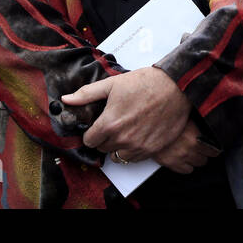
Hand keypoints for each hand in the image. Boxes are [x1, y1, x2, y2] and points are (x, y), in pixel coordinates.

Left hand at [61, 66, 190, 161]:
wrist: (176, 88)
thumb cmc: (145, 83)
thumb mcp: (112, 84)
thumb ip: (87, 94)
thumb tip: (66, 99)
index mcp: (109, 124)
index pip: (89, 141)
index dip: (91, 132)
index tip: (97, 125)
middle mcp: (122, 139)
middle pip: (102, 148)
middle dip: (104, 137)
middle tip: (113, 123)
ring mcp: (138, 147)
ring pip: (117, 156)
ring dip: (118, 146)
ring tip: (125, 130)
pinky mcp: (151, 150)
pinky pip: (134, 159)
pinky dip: (133, 150)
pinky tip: (137, 134)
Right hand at [154, 120, 221, 173]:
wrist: (146, 125)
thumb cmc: (164, 118)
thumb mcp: (183, 116)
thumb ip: (195, 122)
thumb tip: (205, 119)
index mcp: (195, 134)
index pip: (214, 149)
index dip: (213, 148)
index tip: (213, 147)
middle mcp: (189, 147)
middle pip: (205, 158)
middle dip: (203, 153)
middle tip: (199, 147)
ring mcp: (180, 157)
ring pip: (196, 165)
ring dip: (195, 159)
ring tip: (190, 152)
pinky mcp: (171, 163)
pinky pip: (186, 170)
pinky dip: (186, 166)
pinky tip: (183, 158)